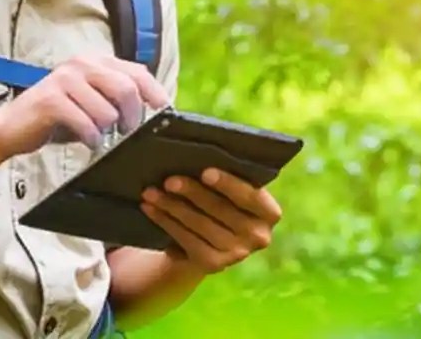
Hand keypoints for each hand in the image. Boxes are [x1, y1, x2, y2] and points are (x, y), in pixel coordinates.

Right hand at [0, 54, 169, 155]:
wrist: (12, 127)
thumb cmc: (56, 117)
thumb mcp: (91, 101)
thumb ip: (116, 98)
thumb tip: (152, 109)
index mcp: (94, 62)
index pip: (137, 71)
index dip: (154, 92)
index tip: (163, 110)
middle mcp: (81, 64)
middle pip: (127, 89)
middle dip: (132, 117)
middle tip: (126, 132)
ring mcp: (65, 80)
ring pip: (107, 111)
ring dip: (107, 131)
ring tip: (98, 136)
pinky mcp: (51, 100)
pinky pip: (86, 124)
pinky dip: (91, 138)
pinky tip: (87, 141)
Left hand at [140, 168, 281, 273]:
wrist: (209, 237)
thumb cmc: (221, 198)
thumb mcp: (230, 187)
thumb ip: (224, 173)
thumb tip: (193, 156)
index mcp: (269, 212)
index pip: (251, 196)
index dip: (229, 184)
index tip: (205, 172)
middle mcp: (259, 237)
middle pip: (221, 210)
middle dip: (192, 193)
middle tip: (169, 180)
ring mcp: (236, 254)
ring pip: (199, 225)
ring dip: (172, 207)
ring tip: (150, 192)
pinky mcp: (213, 265)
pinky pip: (186, 240)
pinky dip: (166, 221)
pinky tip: (150, 208)